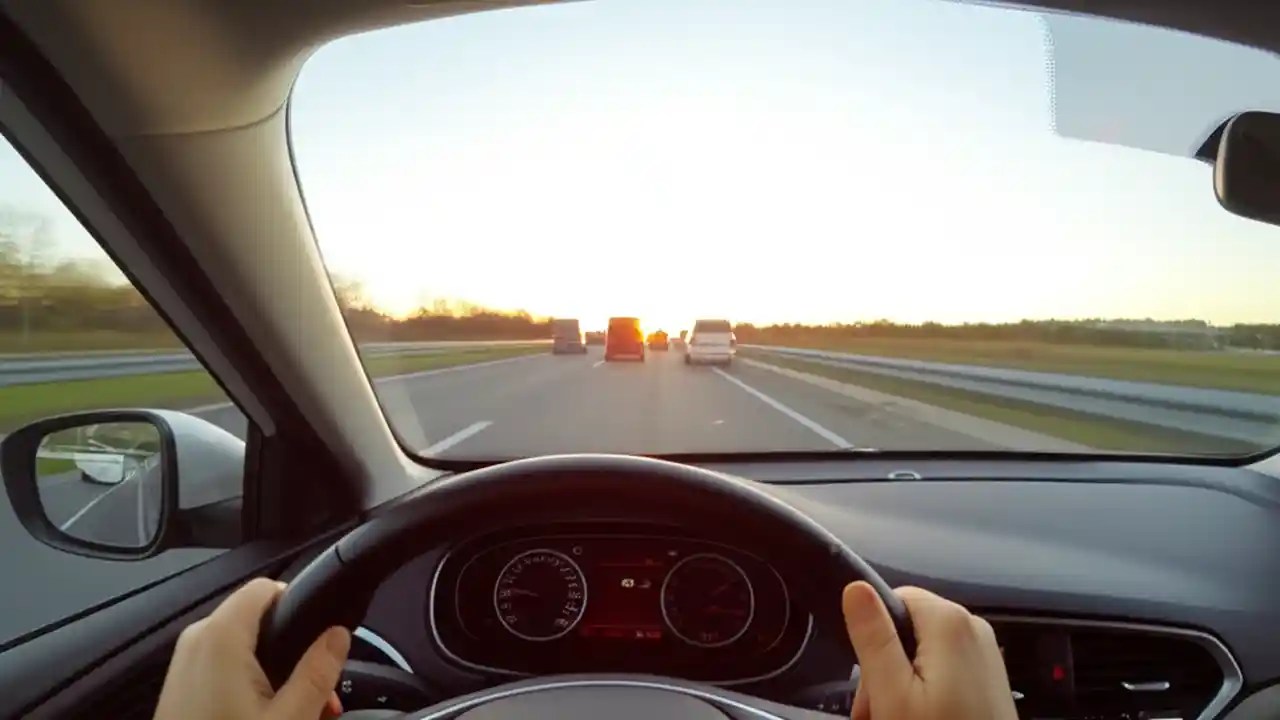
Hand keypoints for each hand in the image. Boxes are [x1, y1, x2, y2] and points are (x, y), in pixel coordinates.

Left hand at [154, 578, 349, 719]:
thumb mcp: (289, 718)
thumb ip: (318, 671)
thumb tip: (338, 635)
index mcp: (222, 637)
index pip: (266, 589)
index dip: (300, 605)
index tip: (323, 639)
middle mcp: (198, 641)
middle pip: (259, 621)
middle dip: (296, 652)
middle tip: (321, 694)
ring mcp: (185, 665)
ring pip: (244, 647)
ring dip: (279, 672)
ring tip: (303, 713)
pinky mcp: (181, 688)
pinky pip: (224, 667)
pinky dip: (252, 683)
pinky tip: (272, 718)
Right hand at [842, 581, 1016, 719]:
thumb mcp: (893, 693)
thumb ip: (874, 637)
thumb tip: (856, 586)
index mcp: (949, 621)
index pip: (895, 598)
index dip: (874, 636)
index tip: (870, 682)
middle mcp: (973, 628)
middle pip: (908, 627)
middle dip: (886, 667)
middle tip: (878, 713)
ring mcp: (986, 654)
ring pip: (924, 652)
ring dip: (903, 684)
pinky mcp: (990, 679)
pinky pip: (946, 669)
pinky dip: (927, 692)